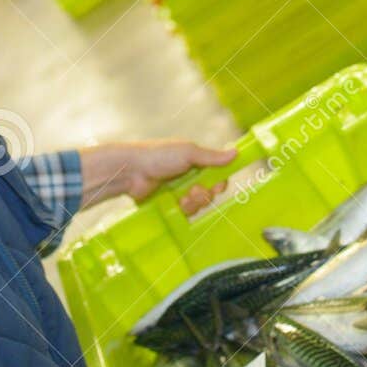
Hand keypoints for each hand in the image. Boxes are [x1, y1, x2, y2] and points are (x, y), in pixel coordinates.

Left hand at [77, 140, 237, 215]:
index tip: (217, 186)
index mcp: (194, 161)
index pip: (217, 175)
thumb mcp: (188, 152)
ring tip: (182, 197)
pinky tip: (176, 204)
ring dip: (193, 203)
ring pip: (198, 204)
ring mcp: (178, 192)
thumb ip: (212, 156)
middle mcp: (188, 176)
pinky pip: (185, 213)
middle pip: (209, 193)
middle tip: (193, 192)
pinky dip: (183, 210)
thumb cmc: (157, 156)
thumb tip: (236, 152)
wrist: (130, 171)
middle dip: (204, 194)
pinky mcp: (169, 205)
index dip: (220, 182)